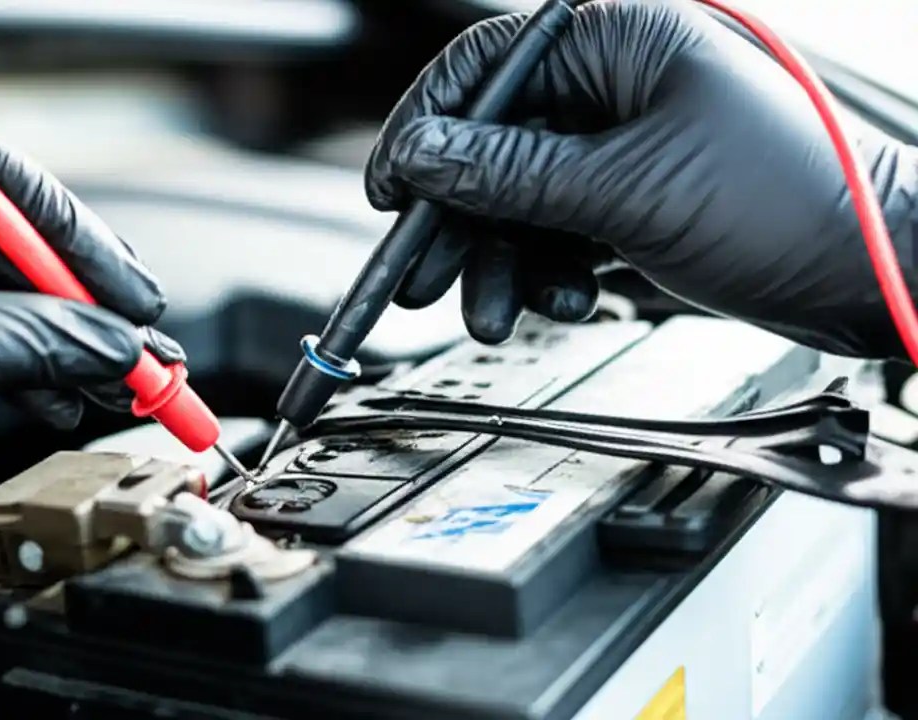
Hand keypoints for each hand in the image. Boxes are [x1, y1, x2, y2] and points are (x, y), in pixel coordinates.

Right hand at [367, 0, 917, 357]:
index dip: (425, 128)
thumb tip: (420, 154)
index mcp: (621, 41)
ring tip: (494, 311)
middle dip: (458, 218)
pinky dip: (548, 271)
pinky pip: (559, 230)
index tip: (391, 189)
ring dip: (500, 261)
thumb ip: (510, 173)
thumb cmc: (790, 204)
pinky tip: (565, 299)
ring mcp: (625, 144)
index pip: (486, 68)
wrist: (872, 277)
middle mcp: (617, 85)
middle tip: (424, 272)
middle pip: (494, 144)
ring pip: (520, 198)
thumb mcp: (627, 189)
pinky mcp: (635, 199)